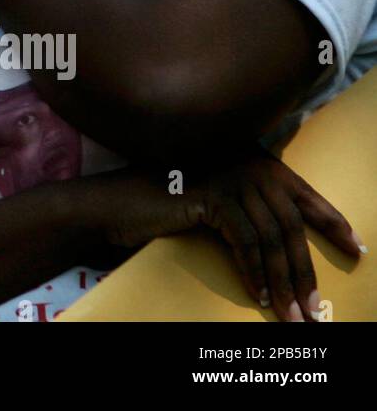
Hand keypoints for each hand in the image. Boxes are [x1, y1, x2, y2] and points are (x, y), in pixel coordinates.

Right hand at [81, 154, 365, 322]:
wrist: (120, 202)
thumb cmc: (167, 203)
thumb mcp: (218, 198)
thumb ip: (251, 205)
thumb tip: (291, 243)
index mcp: (255, 160)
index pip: (305, 195)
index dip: (333, 223)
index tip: (356, 250)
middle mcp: (248, 162)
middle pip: (290, 225)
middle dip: (305, 273)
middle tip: (314, 310)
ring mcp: (229, 175)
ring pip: (271, 238)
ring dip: (283, 283)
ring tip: (290, 315)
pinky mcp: (212, 194)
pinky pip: (246, 242)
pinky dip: (254, 273)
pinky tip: (258, 296)